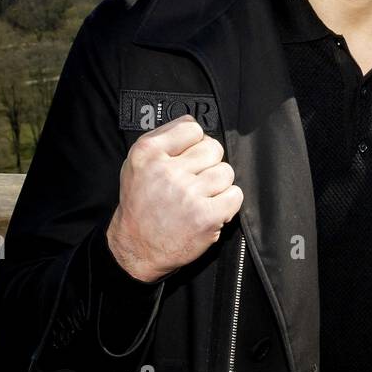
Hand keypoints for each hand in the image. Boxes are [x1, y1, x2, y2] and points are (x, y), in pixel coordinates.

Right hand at [107, 116, 243, 282]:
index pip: (192, 128)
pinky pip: (235, 195)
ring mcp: (187, 193)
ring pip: (226, 172)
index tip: (186, 158)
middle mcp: (166, 170)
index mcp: (147, 153)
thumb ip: (164, 138)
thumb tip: (194, 123)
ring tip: (199, 198)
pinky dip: (227, 204)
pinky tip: (210, 210)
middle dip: (208, 164)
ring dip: (217, 186)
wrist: (136, 249)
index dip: (193, 144)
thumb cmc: (141, 205)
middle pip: (213, 148)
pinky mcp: (204, 215)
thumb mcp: (138, 164)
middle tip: (192, 182)